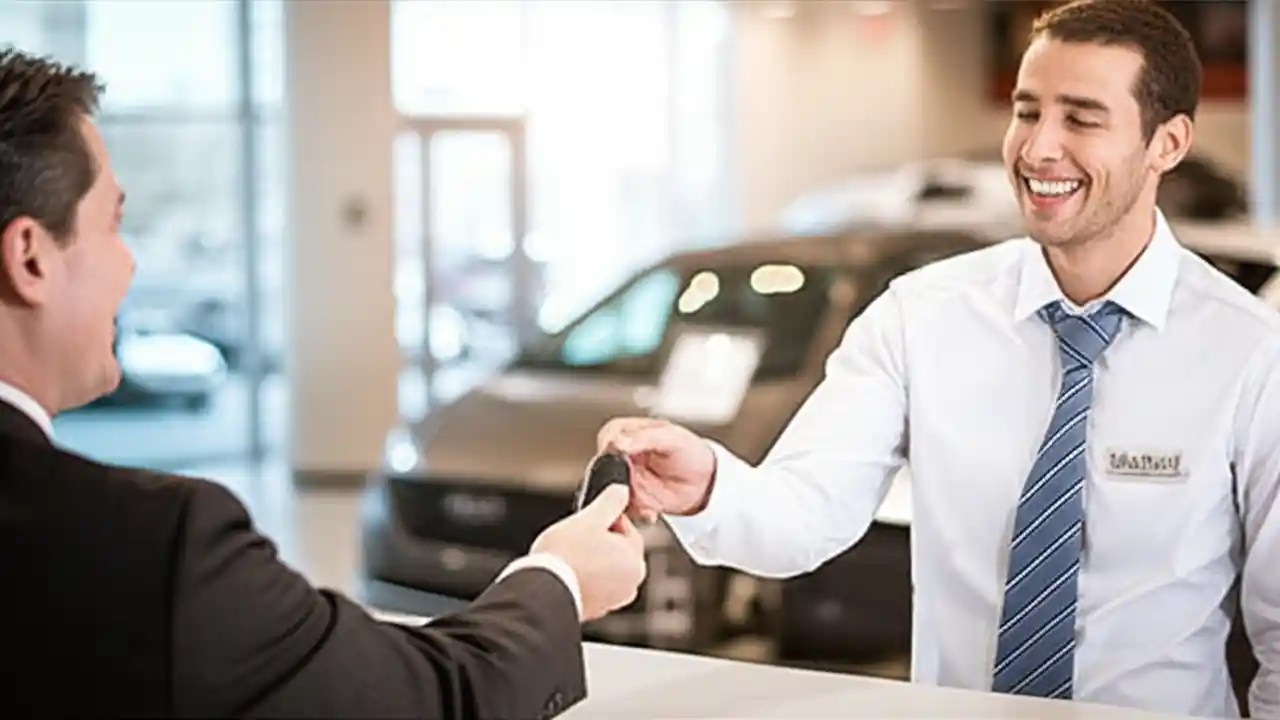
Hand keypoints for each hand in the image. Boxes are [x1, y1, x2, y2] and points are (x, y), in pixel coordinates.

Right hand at [531, 485, 646, 621]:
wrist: (542, 592)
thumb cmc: (565, 557)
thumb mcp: (590, 518)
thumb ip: (610, 501)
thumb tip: (621, 492)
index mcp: (635, 562)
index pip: (627, 530)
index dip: (606, 521)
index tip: (589, 521)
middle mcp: (629, 585)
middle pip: (617, 551)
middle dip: (599, 543)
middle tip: (577, 538)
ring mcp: (612, 600)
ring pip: (604, 569)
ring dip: (591, 560)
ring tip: (570, 555)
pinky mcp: (594, 611)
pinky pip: (592, 586)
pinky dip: (583, 579)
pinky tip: (567, 572)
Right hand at [596, 417, 716, 521]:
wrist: (706, 484)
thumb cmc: (692, 454)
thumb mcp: (673, 439)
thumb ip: (646, 438)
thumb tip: (619, 441)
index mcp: (631, 432)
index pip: (608, 435)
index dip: (609, 446)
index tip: (616, 455)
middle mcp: (625, 455)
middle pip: (603, 464)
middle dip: (612, 478)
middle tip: (627, 484)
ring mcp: (628, 478)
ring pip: (610, 489)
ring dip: (622, 499)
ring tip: (643, 502)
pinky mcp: (633, 499)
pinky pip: (623, 507)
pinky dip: (634, 513)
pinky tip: (650, 512)